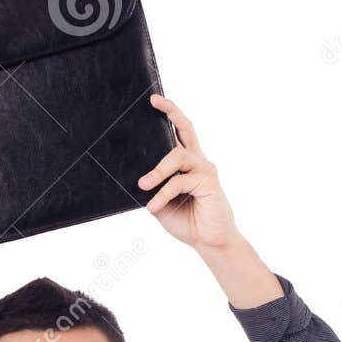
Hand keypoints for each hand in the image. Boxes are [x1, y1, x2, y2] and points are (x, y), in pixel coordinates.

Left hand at [137, 95, 239, 250]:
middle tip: (152, 103)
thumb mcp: (159, 202)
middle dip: (170, 113)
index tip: (154, 99)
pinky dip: (163, 194)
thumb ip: (151, 188)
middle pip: (186, 129)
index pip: (179, 132)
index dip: (170, 113)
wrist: (209, 242)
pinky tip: (153, 207)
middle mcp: (197, 161)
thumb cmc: (185, 220)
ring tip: (142, 185)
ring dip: (157, 170)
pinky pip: (180, 182)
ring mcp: (204, 170)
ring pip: (178, 156)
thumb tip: (132, 178)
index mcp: (186, 163)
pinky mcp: (208, 183)